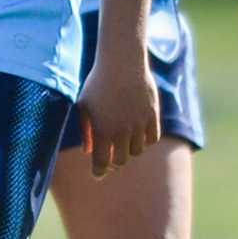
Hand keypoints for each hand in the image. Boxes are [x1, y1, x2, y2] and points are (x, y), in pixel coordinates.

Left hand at [77, 47, 160, 176]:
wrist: (122, 64)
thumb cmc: (97, 84)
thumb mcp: (84, 106)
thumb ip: (86, 130)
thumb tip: (88, 151)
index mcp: (102, 131)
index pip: (102, 162)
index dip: (99, 172)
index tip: (97, 174)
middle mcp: (122, 131)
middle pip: (121, 160)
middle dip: (114, 162)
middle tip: (110, 157)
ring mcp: (139, 124)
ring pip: (137, 151)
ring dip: (130, 150)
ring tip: (122, 142)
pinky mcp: (153, 116)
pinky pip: (152, 138)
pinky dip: (145, 140)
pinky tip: (138, 134)